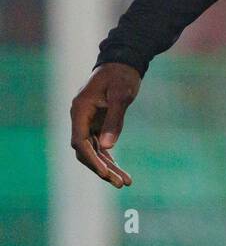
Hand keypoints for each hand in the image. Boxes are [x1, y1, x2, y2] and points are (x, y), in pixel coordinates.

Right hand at [70, 63, 139, 187]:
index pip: (79, 141)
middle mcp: (80, 118)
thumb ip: (114, 120)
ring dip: (108, 167)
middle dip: (101, 168)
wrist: (124, 62)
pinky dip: (110, 159)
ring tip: (125, 182)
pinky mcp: (97, 124)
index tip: (105, 173)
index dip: (91, 159)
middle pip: (85, 151)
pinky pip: (101, 146)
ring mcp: (87, 122)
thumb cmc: (122, 75)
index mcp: (80, 109)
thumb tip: (108, 147)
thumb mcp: (122, 95)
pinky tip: (121, 172)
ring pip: (94, 152)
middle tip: (120, 183)